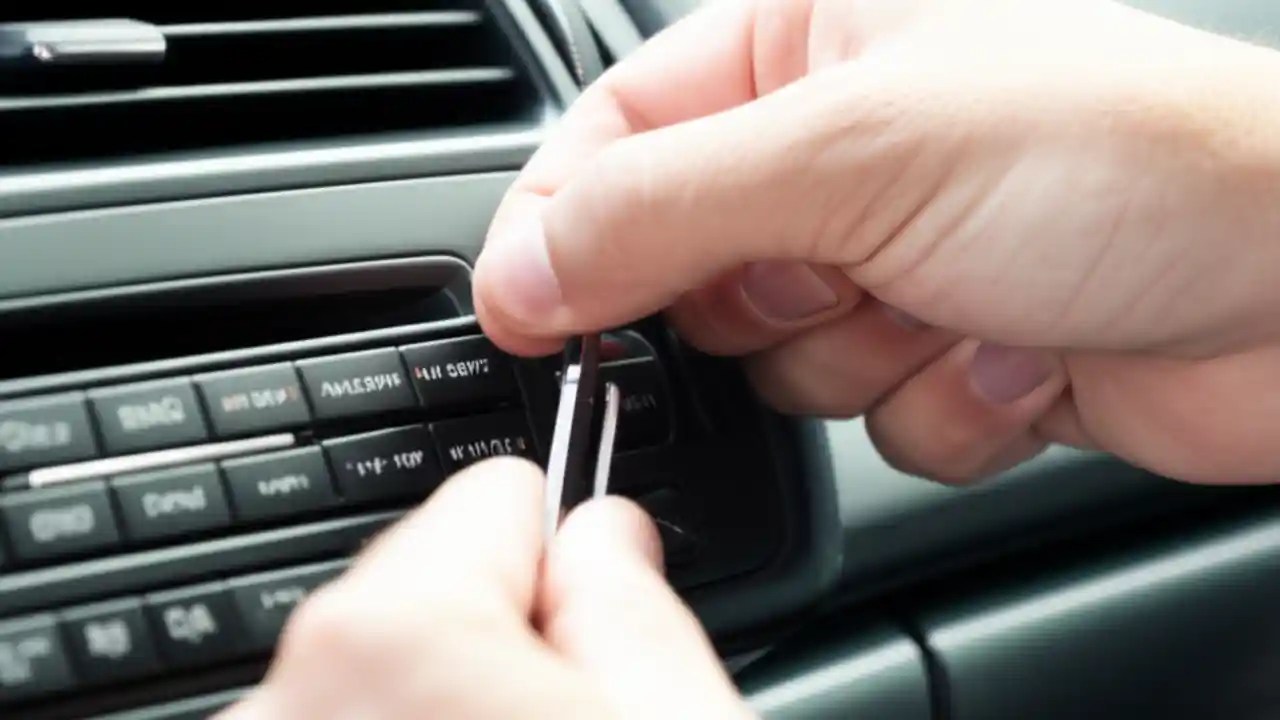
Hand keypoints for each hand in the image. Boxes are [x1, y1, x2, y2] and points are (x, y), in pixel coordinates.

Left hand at [215, 458, 751, 718]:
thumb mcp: (678, 719)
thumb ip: (631, 593)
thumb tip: (601, 526)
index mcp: (396, 635)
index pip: (498, 494)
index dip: (568, 555)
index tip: (592, 612)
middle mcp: (287, 697)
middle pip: (427, 583)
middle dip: (500, 639)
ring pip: (380, 672)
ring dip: (444, 705)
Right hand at [474, 0, 1279, 483]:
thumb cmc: (1130, 158)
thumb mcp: (854, 154)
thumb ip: (661, 208)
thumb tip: (523, 263)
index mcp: (804, 46)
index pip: (613, 136)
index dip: (562, 227)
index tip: (529, 309)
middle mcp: (838, 149)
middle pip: (687, 265)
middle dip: (766, 297)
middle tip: (844, 265)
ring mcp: (891, 256)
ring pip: (777, 363)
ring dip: (865, 353)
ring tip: (960, 293)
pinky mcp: (942, 346)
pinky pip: (865, 417)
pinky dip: (934, 402)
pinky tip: (1016, 344)